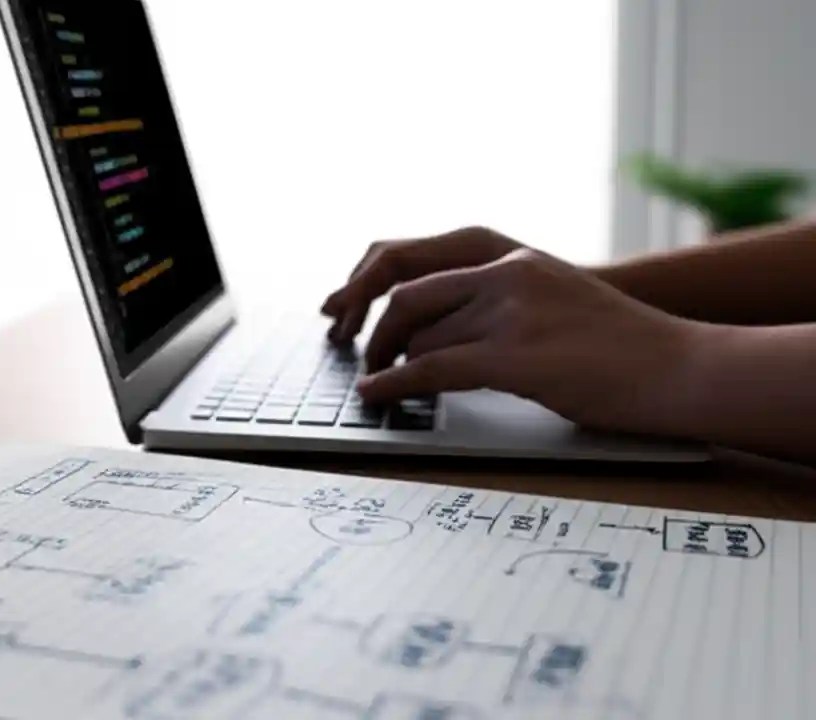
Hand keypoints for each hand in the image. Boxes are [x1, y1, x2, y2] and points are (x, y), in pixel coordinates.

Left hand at [324, 235, 706, 434]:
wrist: (682, 368)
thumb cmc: (622, 346)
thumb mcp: (554, 299)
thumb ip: (502, 302)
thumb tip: (442, 330)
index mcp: (514, 257)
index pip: (419, 262)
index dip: (373, 288)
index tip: (346, 308)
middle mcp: (508, 273)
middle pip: (408, 298)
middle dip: (374, 331)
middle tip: (361, 357)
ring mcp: (512, 313)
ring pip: (421, 340)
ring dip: (395, 367)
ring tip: (383, 385)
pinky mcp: (516, 357)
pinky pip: (432, 370)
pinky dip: (394, 385)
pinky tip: (378, 396)